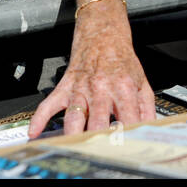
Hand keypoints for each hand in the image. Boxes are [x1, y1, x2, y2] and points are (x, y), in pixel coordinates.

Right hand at [27, 6, 153, 136]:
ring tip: (74, 148)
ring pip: (75, 116)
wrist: (103, 33)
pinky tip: (35, 132)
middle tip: (100, 153)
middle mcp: (101, 89)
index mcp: (123, 89)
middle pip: (99, 120)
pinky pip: (50, 104)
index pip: (128, 118)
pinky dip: (40, 118)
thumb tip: (151, 128)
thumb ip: (146, 108)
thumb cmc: (121, 59)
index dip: (129, 135)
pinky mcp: (66, 86)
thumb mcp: (141, 81)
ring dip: (74, 133)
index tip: (127, 149)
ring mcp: (81, 88)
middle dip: (99, 139)